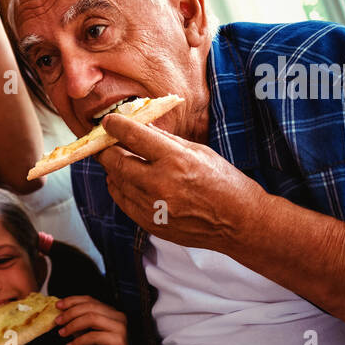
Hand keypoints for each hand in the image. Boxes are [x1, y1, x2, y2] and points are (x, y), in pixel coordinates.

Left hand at [55, 296, 136, 344]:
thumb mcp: (86, 336)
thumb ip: (78, 325)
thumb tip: (62, 315)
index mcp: (111, 313)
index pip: (90, 300)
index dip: (72, 301)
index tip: (58, 306)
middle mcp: (118, 317)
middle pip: (90, 307)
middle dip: (70, 313)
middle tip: (58, 321)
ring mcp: (119, 328)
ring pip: (92, 318)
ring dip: (73, 325)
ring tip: (62, 333)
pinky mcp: (118, 341)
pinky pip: (93, 336)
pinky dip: (79, 340)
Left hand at [96, 113, 266, 252]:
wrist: (238, 222)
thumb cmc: (223, 182)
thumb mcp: (198, 151)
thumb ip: (165, 140)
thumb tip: (140, 126)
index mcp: (175, 160)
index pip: (133, 136)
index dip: (115, 126)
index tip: (109, 121)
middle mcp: (160, 184)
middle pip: (115, 161)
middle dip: (106, 148)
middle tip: (106, 142)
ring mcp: (152, 207)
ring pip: (115, 181)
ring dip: (113, 168)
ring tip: (120, 159)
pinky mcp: (149, 223)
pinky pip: (122, 201)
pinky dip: (120, 187)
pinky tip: (127, 180)